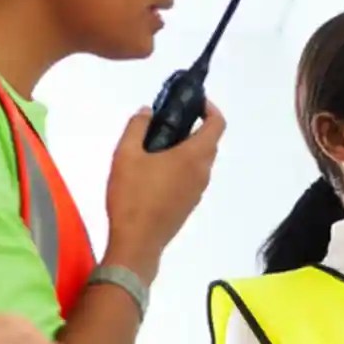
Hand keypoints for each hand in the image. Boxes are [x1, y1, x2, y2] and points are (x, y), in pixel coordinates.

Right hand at [103, 100, 225, 280]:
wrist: (137, 242)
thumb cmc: (132, 195)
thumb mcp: (126, 154)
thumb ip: (137, 127)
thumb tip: (147, 111)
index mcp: (194, 156)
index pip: (217, 123)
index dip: (209, 108)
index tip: (192, 101)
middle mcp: (203, 173)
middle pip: (209, 142)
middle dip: (193, 126)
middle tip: (166, 121)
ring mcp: (198, 191)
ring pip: (199, 161)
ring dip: (185, 148)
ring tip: (155, 145)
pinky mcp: (189, 205)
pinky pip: (191, 177)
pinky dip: (181, 166)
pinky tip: (154, 170)